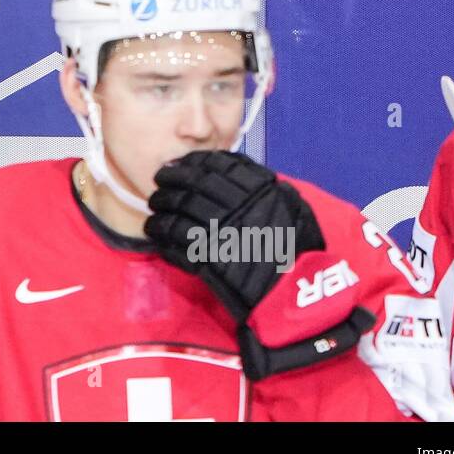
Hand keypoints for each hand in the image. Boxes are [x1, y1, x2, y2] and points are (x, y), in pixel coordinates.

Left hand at [145, 150, 373, 379]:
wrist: (299, 290)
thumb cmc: (298, 246)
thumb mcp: (290, 204)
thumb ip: (261, 185)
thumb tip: (231, 170)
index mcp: (257, 188)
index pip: (214, 165)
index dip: (190, 163)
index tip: (178, 165)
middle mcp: (235, 205)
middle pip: (189, 187)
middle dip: (168, 185)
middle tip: (158, 187)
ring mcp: (218, 233)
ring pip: (177, 215)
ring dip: (160, 214)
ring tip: (154, 215)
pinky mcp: (206, 261)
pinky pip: (176, 245)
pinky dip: (164, 240)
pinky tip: (159, 239)